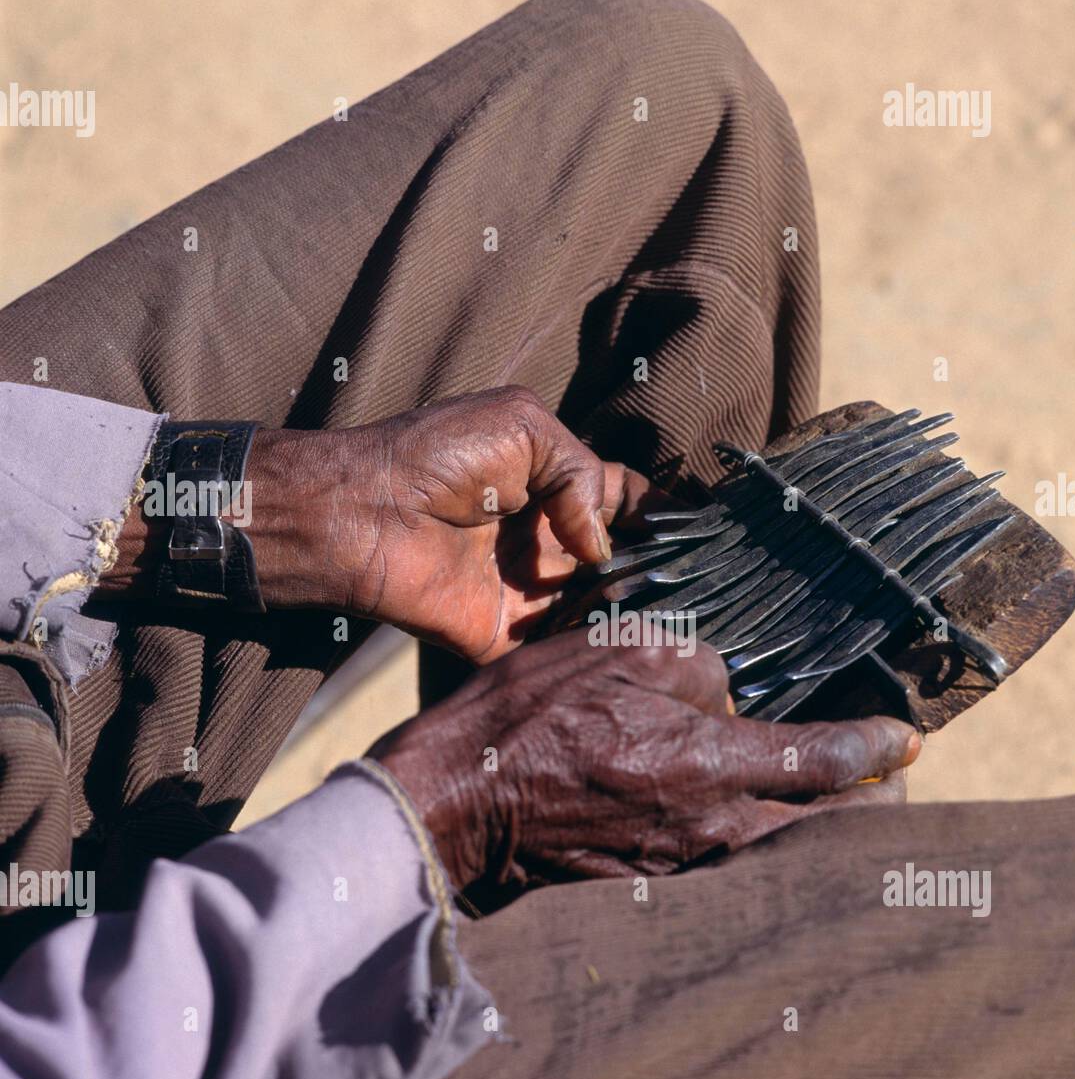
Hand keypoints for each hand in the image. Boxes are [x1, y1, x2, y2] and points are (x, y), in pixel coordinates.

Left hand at [249, 387, 662, 660]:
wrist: (365, 514)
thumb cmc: (436, 457)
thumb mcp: (523, 427)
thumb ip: (582, 474)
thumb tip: (603, 548)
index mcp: (558, 488)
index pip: (628, 503)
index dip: (665, 513)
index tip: (705, 529)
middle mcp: (552, 543)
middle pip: (626, 563)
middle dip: (662, 570)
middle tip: (700, 581)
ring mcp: (534, 592)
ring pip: (605, 610)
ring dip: (637, 613)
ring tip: (680, 614)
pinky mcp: (512, 636)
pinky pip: (563, 651)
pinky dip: (595, 650)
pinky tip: (632, 644)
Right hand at [368, 627, 920, 889]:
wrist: (456, 804)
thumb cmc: (531, 717)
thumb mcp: (621, 649)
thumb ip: (699, 664)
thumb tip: (731, 689)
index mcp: (713, 764)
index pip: (827, 761)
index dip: (879, 747)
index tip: (909, 738)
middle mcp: (713, 829)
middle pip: (826, 833)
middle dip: (870, 807)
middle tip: (890, 782)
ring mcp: (682, 868)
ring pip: (782, 858)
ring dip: (818, 833)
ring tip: (836, 805)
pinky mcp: (650, 887)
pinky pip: (731, 869)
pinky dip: (761, 848)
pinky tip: (754, 824)